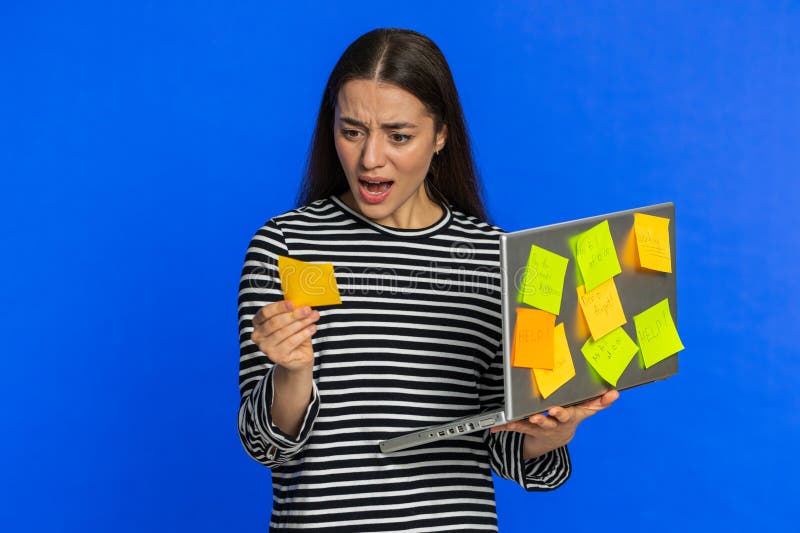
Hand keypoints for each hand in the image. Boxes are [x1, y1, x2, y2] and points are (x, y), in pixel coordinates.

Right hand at [251, 300, 319, 371]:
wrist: (298, 356)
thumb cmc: (293, 334)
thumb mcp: (292, 320)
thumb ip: (294, 312)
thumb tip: (305, 306)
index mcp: (258, 322)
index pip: (265, 313)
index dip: (278, 307)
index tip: (292, 304)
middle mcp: (258, 335)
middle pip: (275, 322)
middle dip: (293, 315)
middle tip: (307, 310)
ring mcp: (266, 348)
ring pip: (284, 332)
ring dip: (301, 323)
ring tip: (313, 317)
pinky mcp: (277, 357)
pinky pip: (291, 342)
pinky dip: (303, 334)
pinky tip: (312, 328)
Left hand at [490, 390, 619, 459]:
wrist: (558, 436)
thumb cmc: (573, 416)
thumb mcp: (588, 410)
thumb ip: (601, 401)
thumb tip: (615, 392)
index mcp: (568, 417)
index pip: (567, 415)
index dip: (561, 413)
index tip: (555, 409)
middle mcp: (554, 424)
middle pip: (548, 422)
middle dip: (543, 419)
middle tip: (537, 416)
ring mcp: (540, 427)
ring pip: (530, 426)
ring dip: (522, 423)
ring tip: (513, 420)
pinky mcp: (527, 428)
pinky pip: (515, 426)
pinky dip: (505, 426)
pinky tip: (495, 427)